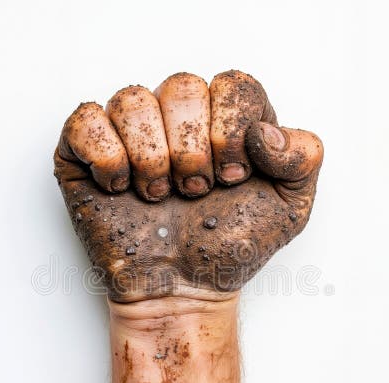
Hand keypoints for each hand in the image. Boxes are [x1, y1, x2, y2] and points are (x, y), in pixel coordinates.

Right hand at [53, 70, 322, 301]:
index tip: (231, 179)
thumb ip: (304, 157)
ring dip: (152, 157)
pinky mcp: (85, 154)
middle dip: (192, 151)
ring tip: (159, 194)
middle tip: (194, 192)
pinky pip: (86, 121)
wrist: (181, 292)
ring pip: (133, 100)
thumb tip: (264, 131)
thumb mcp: (291, 208)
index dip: (232, 132)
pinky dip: (108, 157)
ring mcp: (129, 133)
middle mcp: (176, 117)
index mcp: (224, 118)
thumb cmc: (227, 249)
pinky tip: (122, 187)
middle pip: (182, 87)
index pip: (232, 85)